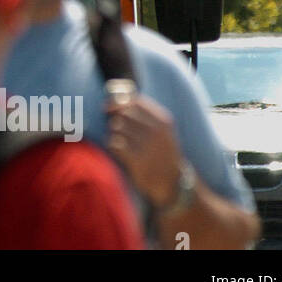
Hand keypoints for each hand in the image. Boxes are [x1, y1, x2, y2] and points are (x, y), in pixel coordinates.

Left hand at [105, 94, 184, 208]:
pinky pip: (113, 143)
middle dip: (115, 121)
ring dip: (113, 134)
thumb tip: (114, 98)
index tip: (108, 108)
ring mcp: (146, 146)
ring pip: (116, 128)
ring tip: (122, 143)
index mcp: (164, 121)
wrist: (172, 183)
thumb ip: (144, 114)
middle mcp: (156, 131)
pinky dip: (112, 146)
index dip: (117, 102)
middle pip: (123, 114)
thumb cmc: (162, 152)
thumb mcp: (163, 131)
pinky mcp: (136, 160)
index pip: (135, 101)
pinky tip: (119, 151)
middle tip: (118, 131)